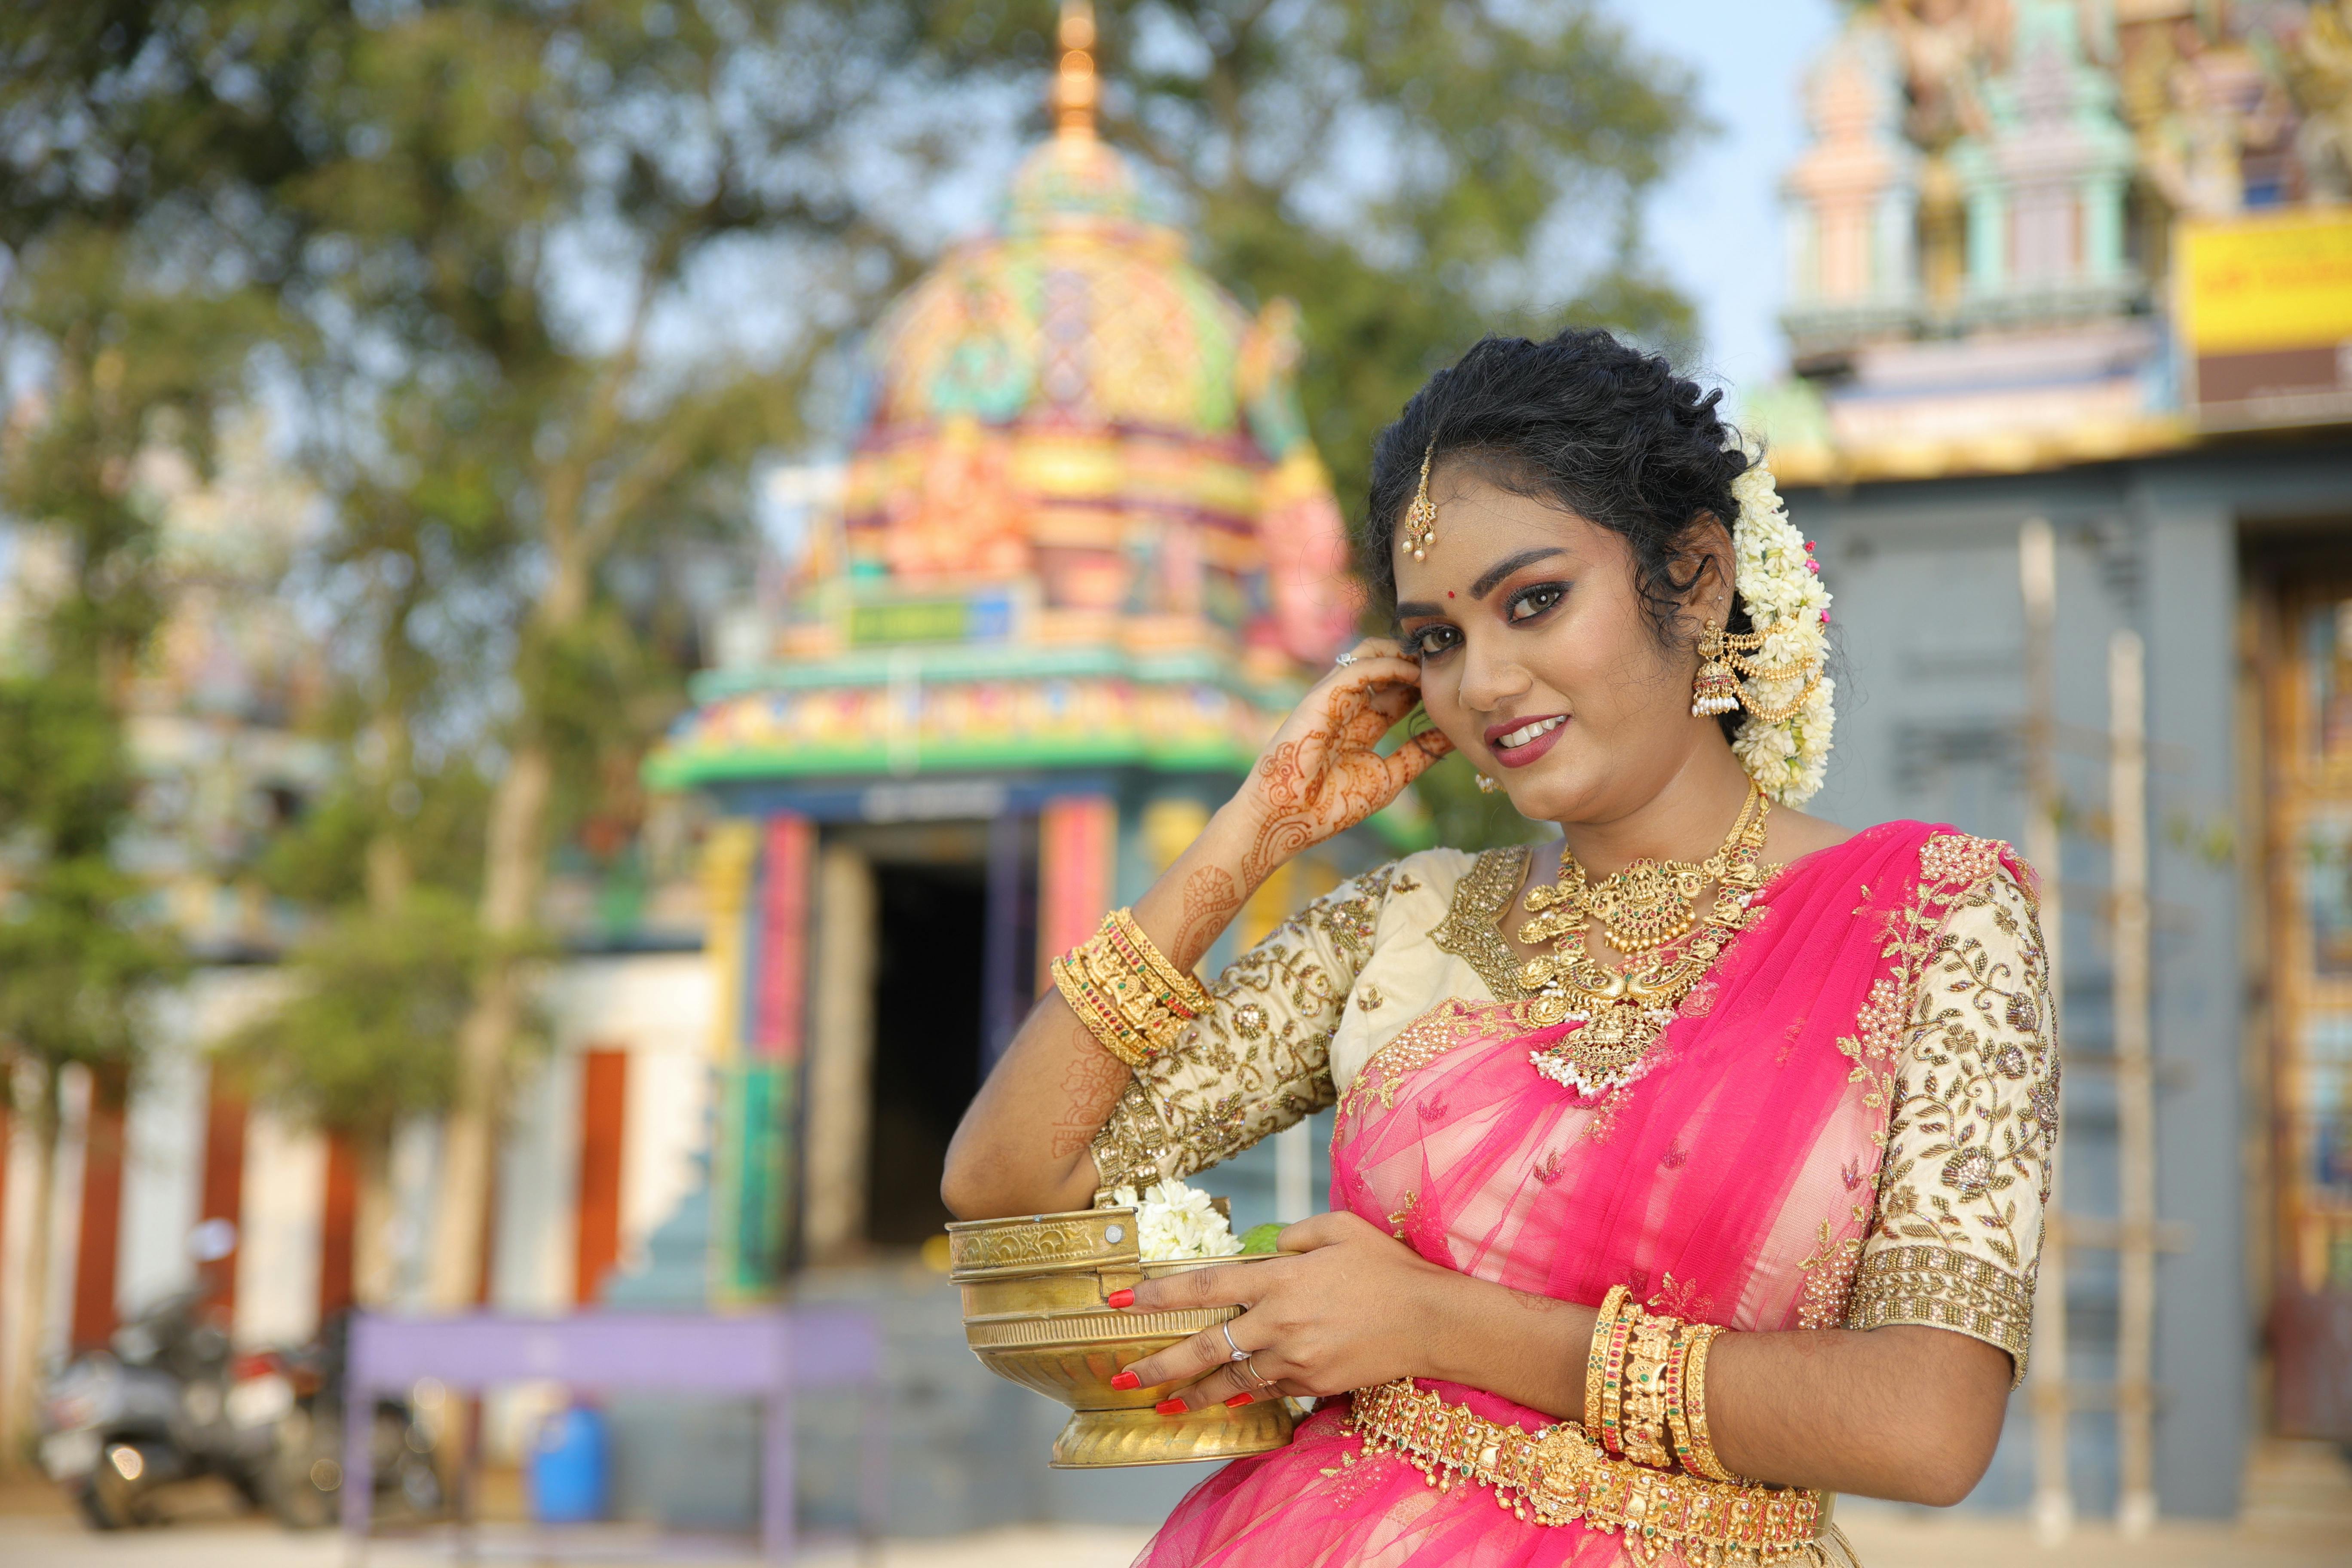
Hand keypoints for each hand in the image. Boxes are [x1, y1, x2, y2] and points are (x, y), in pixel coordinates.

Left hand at [1110, 1211, 1459, 1409]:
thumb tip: (1263, 1248)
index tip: (1119, 1301)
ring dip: (1195, 1392)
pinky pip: (1268, 1389)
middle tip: (1122, 1378)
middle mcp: (1280, 1321)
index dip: (1157, 1294)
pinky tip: (1223, 1399)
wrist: (1433, 1322)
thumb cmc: (1388, 1267)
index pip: (1204, 1285)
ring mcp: (1296, 1358)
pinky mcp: (1314, 1382)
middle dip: (1159, 1365)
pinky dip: (1243, 1393)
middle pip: (1206, 1346)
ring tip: (1163, 1401)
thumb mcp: (1339, 1229)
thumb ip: (1293, 1234)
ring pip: (1232, 1379)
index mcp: (1281, 1278)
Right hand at [1230, 638, 1453, 887]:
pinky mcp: (1322, 696)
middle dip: (1415, 664)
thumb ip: (1418, 755)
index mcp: (1361, 728)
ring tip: (1430, 663)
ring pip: (1369, 655)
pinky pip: (1358, 667)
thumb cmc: (1332, 807)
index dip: (1423, 687)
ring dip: (1402, 655)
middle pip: (1385, 668)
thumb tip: (1453, 738)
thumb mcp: (1389, 779)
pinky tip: (1412, 673)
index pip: (1396, 694)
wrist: (1291, 819)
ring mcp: (1333, 699)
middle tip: (1445, 667)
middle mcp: (1348, 708)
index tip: (1451, 688)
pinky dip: (1388, 665)